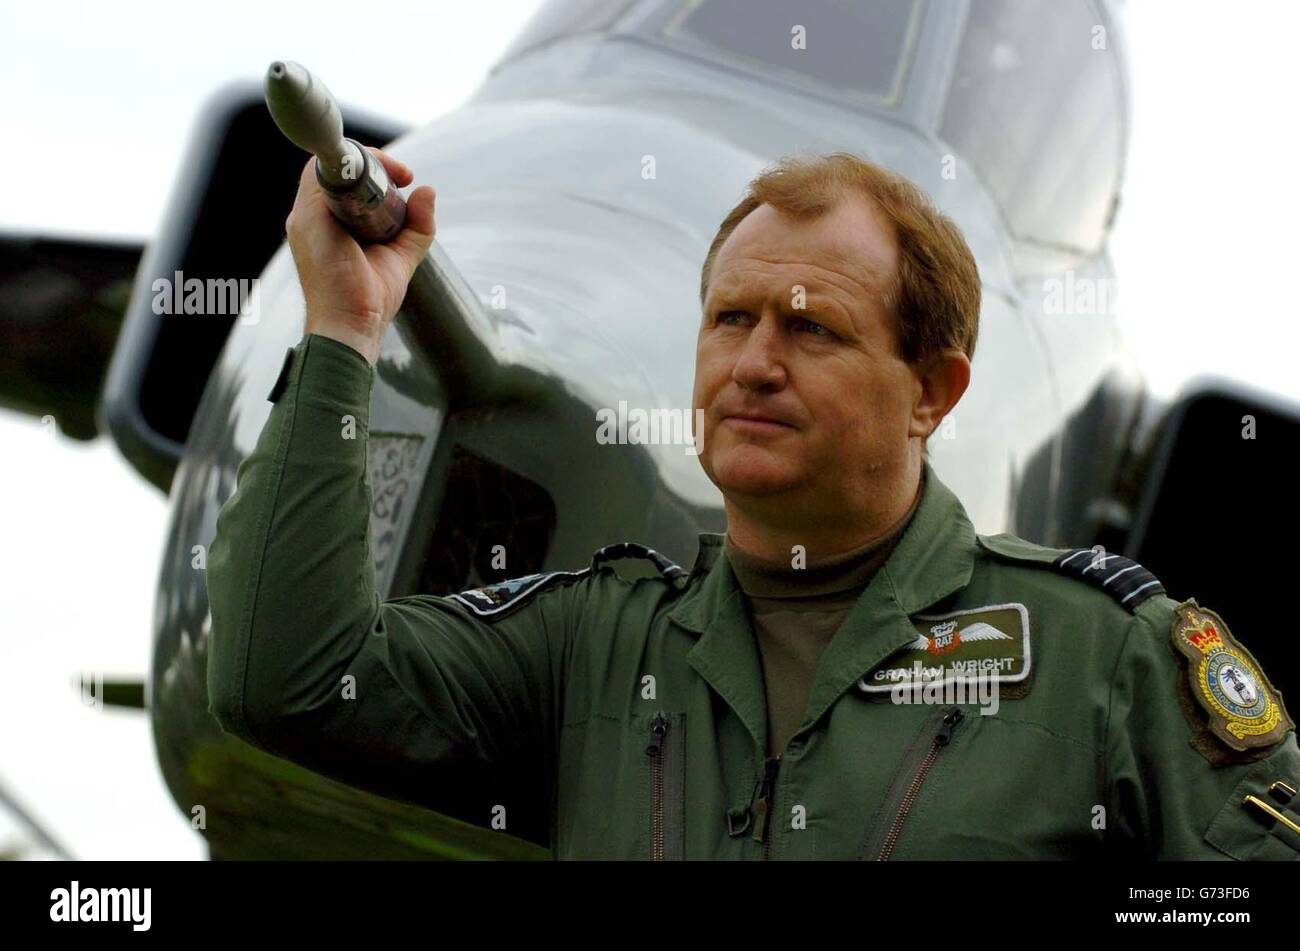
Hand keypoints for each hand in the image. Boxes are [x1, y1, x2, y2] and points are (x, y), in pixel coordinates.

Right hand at [284, 146, 436, 364]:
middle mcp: (311, 217)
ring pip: (329, 166)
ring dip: (365, 161)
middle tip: (403, 176)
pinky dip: (348, 164)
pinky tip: (378, 173)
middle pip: (336, 169)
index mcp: (327, 224)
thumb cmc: (369, 299)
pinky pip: (320, 173)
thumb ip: (417, 226)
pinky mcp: (308, 218)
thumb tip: (428, 191)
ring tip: (395, 175)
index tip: (405, 178)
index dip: (374, 169)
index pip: (343, 180)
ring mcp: (305, 217)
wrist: (352, 326)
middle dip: (373, 162)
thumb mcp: (401, 255)